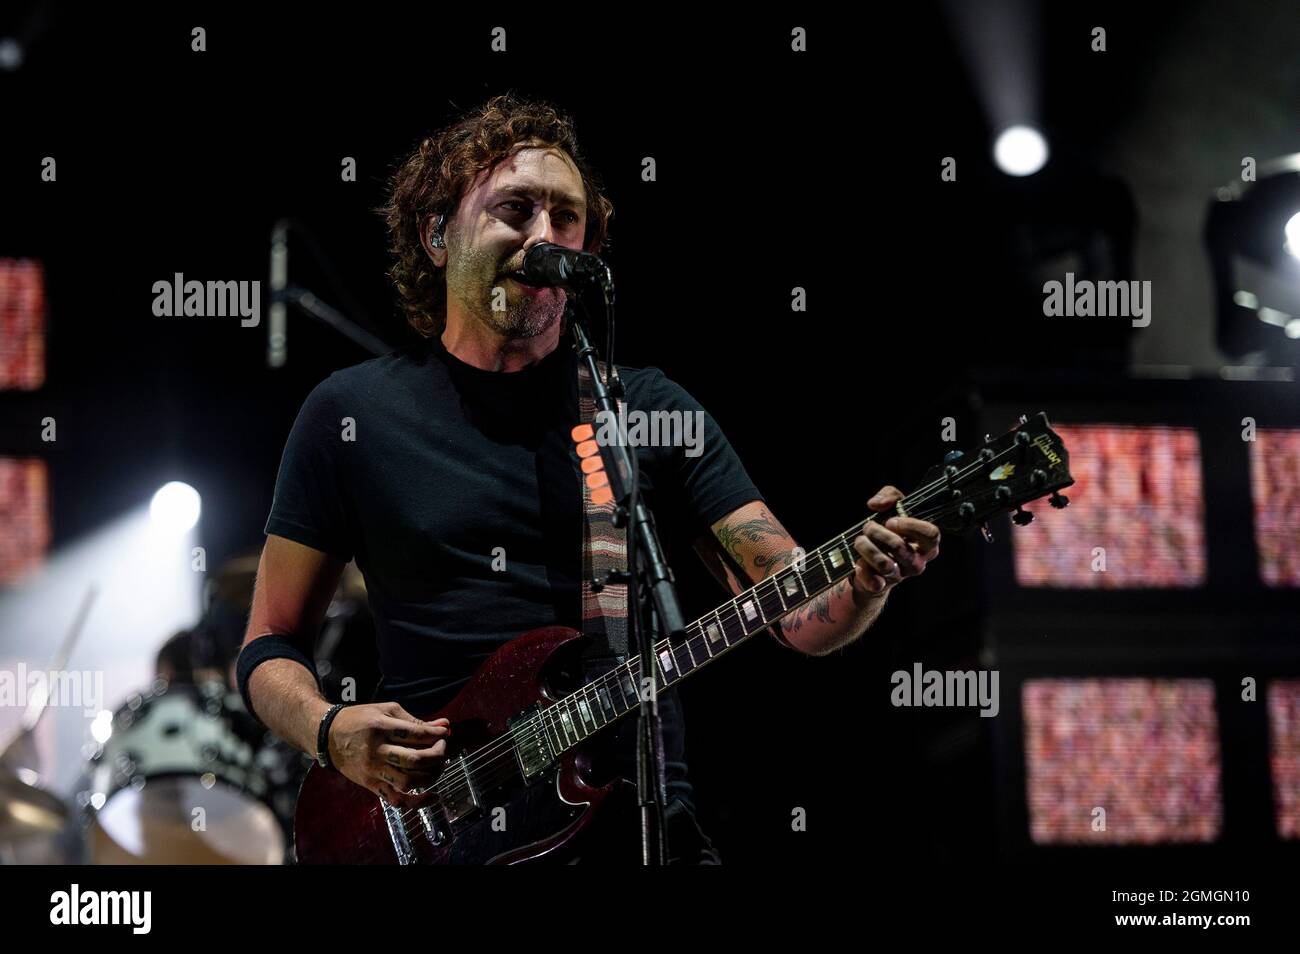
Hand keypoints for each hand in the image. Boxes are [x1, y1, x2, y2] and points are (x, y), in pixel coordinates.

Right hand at [327, 701, 451, 808]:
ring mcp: (373, 770)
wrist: (327, 735)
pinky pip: (396, 799)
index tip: (445, 733)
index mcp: (381, 727)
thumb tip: (444, 725)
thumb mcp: (386, 710)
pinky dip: (416, 802)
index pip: (417, 734)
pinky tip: (431, 795)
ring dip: (430, 776)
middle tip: (442, 749)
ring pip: (408, 781)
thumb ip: (415, 720)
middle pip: (415, 760)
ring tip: (436, 766)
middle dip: (437, 755)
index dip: (437, 734)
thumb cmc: (359, 719)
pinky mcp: (371, 784)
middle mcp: (376, 751)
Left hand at [850, 485, 940, 597]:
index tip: (891, 520)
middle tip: (868, 527)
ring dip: (865, 546)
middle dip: (877, 531)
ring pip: (883, 563)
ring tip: (860, 540)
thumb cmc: (887, 531)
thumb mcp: (893, 506)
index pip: (932, 534)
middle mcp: (917, 563)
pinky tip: (859, 562)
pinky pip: (873, 581)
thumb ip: (890, 495)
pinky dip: (862, 569)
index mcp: (927, 545)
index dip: (910, 525)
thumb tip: (876, 504)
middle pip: (899, 546)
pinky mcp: (882, 586)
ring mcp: (901, 576)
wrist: (871, 560)